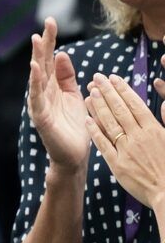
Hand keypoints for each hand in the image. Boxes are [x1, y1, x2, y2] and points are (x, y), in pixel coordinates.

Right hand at [28, 17, 90, 174]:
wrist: (74, 154)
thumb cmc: (74, 125)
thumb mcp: (74, 95)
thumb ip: (67, 76)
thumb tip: (62, 53)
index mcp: (52, 86)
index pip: (51, 59)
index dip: (51, 41)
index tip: (51, 22)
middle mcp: (43, 91)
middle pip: (43, 63)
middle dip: (44, 43)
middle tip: (47, 24)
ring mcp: (40, 103)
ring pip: (38, 76)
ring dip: (37, 57)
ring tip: (38, 40)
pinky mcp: (40, 116)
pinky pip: (36, 96)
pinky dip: (35, 81)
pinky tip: (35, 68)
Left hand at [84, 73, 164, 211]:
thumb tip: (163, 103)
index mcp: (154, 129)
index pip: (135, 104)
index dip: (122, 89)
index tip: (113, 77)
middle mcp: (138, 137)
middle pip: (119, 110)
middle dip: (106, 92)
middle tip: (95, 78)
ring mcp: (126, 150)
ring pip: (109, 124)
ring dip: (98, 107)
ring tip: (89, 93)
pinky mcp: (117, 165)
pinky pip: (104, 145)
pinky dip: (95, 132)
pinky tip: (86, 120)